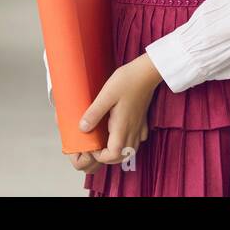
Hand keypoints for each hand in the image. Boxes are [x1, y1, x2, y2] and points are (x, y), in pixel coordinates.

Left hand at [74, 53, 162, 168]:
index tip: (93, 148)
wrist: (147, 71)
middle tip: (97, 148)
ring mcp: (139, 125)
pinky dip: (130, 142)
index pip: (114, 154)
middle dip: (109, 158)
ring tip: (107, 144)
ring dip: (119, 152)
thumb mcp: (106, 95)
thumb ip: (94, 113)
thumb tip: (82, 128)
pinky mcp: (142, 119)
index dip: (101, 157)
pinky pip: (138, 138)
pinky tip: (123, 133)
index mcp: (122, 126)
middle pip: (123, 156)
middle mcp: (132, 129)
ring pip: (132, 149)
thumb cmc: (128, 80)